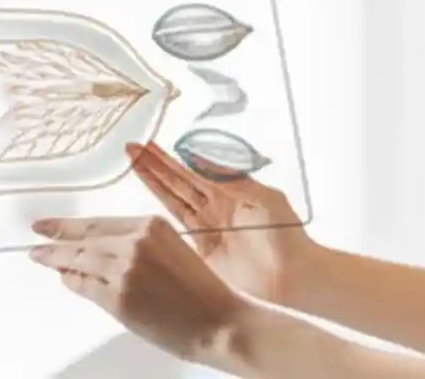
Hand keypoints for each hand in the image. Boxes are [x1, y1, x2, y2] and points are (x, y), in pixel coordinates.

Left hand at [28, 215, 245, 364]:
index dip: (70, 224)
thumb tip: (100, 254)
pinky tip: (65, 278)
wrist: (220, 321)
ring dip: (56, 259)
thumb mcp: (172, 252)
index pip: (99, 222)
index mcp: (152, 224)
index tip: (51, 224)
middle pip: (84, 237)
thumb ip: (138, 248)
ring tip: (40, 256)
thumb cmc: (203, 292)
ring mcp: (124, 269)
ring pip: (79, 260)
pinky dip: (72, 282)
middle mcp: (135, 241)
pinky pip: (84, 286)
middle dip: (56, 238)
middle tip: (37, 236)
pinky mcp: (118, 297)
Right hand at [124, 140, 315, 305]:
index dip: (172, 158)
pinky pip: (176, 232)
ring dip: (152, 184)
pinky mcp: (201, 254)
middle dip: (154, 166)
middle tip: (131, 148)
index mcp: (232, 192)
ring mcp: (207, 230)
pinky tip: (142, 210)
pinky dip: (158, 220)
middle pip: (178, 182)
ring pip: (173, 201)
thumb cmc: (288, 237)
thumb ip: (234, 179)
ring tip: (132, 165)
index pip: (194, 170)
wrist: (293, 279)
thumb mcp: (265, 198)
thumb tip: (202, 158)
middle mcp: (216, 208)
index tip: (152, 145)